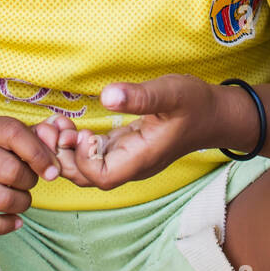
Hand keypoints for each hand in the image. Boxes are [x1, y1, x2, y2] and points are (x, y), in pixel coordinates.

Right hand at [0, 116, 60, 235]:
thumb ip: (23, 137)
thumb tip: (58, 146)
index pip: (14, 134)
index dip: (39, 153)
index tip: (51, 170)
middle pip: (12, 171)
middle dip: (29, 181)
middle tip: (26, 182)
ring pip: (2, 199)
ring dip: (21, 204)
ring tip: (20, 200)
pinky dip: (5, 226)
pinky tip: (13, 221)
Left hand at [45, 74, 218, 190]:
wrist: (214, 115)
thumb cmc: (196, 104)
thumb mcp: (171, 93)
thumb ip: (141, 96)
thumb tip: (107, 95)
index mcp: (142, 158)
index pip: (103, 176)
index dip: (85, 160)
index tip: (83, 133)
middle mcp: (132, 164)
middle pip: (87, 177)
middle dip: (64, 157)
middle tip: (55, 128)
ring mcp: (126, 158)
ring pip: (86, 169)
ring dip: (65, 152)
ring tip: (58, 125)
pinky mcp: (123, 148)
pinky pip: (92, 156)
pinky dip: (75, 144)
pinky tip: (67, 125)